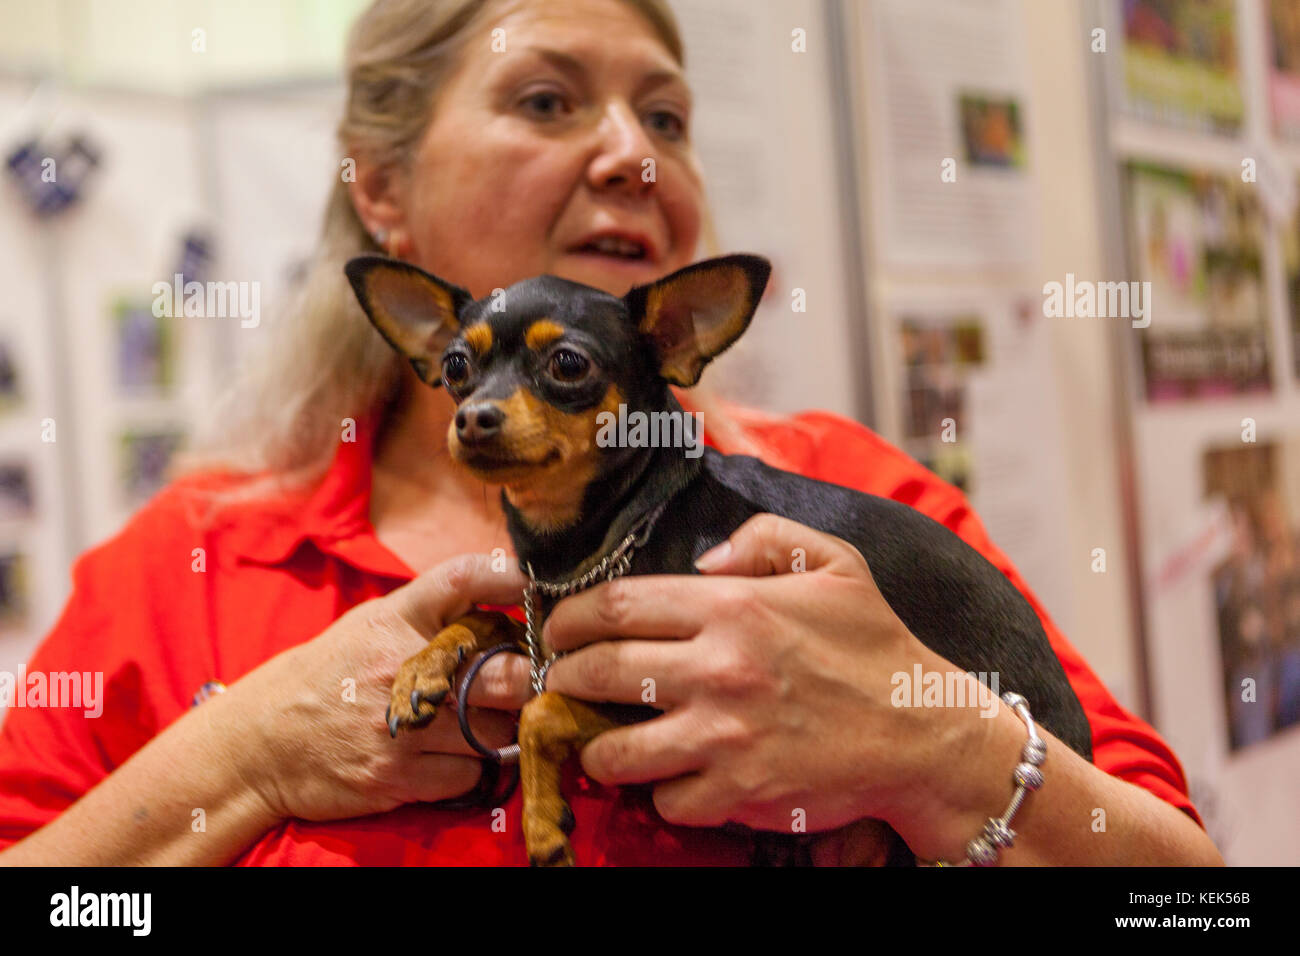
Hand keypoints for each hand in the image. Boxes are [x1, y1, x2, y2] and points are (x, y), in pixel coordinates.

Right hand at [225, 553, 534, 822]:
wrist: (260, 742)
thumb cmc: (331, 675)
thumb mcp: (373, 622)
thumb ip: (437, 605)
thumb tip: (511, 592)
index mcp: (394, 619)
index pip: (462, 578)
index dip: (507, 579)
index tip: (530, 589)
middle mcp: (400, 668)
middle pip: (506, 673)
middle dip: (527, 680)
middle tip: (525, 681)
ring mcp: (402, 727)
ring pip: (496, 730)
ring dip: (501, 726)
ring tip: (483, 718)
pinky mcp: (397, 778)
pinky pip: (470, 773)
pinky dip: (472, 765)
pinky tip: (452, 752)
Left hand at [541, 513, 986, 850]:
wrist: (925, 735)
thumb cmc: (877, 647)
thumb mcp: (836, 562)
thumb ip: (766, 535)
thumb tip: (705, 554)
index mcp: (734, 606)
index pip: (615, 605)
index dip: (570, 618)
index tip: (558, 629)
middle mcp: (718, 669)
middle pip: (599, 672)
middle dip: (565, 678)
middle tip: (562, 682)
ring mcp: (724, 736)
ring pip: (615, 750)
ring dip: (597, 746)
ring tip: (603, 740)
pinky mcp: (738, 793)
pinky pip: (667, 799)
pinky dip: (663, 792)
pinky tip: (677, 776)